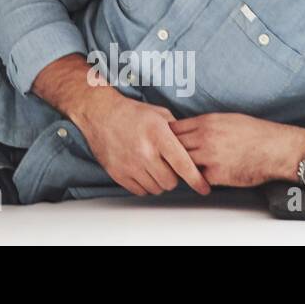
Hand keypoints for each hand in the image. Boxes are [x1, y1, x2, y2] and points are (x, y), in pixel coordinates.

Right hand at [71, 87, 210, 196]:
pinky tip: (142, 171)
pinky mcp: (117, 173)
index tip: (204, 188)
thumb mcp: (160, 115)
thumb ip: (178, 132)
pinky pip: (140, 191)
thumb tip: (193, 149)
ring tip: (153, 167)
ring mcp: (129, 164)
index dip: (196, 180)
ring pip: (156, 188)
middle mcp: (144, 152)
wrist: (100, 113)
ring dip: (158, 181)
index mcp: (158, 135)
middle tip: (167, 166)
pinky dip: (144, 185)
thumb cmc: (132, 113)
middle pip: (170, 182)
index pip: (183, 164)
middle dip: (173, 177)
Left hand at [170, 114, 304, 187]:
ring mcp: (210, 156)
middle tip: (167, 158)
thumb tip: (187, 130)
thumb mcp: (226, 119)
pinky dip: (199, 179)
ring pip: (182, 162)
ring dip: (182, 167)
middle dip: (169, 152)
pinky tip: (202, 178)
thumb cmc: (256, 133)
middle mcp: (204, 137)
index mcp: (206, 122)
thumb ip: (205, 124)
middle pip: (173, 145)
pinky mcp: (217, 174)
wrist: (277, 149)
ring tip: (181, 170)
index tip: (166, 142)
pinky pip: (199, 178)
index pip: (173, 128)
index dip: (168, 136)